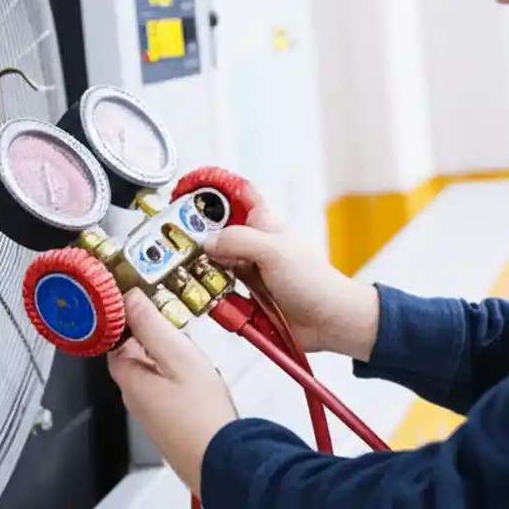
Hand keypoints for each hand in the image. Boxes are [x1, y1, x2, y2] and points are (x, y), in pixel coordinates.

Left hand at [107, 288, 237, 495]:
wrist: (222, 458)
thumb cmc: (202, 414)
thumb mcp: (177, 355)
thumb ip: (151, 324)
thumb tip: (130, 298)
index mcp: (129, 377)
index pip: (113, 336)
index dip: (125, 314)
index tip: (138, 298)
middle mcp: (134, 395)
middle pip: (133, 350)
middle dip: (152, 333)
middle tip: (174, 322)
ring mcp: (150, 409)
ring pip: (152, 367)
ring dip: (167, 352)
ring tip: (190, 349)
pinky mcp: (168, 418)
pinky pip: (165, 385)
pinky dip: (177, 372)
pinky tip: (197, 374)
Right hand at [202, 187, 380, 360]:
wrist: (329, 321)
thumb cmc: (315, 281)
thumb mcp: (274, 252)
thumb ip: (238, 241)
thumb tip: (207, 241)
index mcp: (263, 223)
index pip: (237, 194)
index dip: (214, 187)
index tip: (188, 187)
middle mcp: (253, 245)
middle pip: (216, 231)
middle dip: (197, 236)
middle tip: (179, 241)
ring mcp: (248, 271)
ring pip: (213, 264)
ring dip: (202, 270)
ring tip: (190, 273)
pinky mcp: (246, 297)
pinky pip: (219, 294)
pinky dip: (212, 297)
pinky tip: (209, 299)